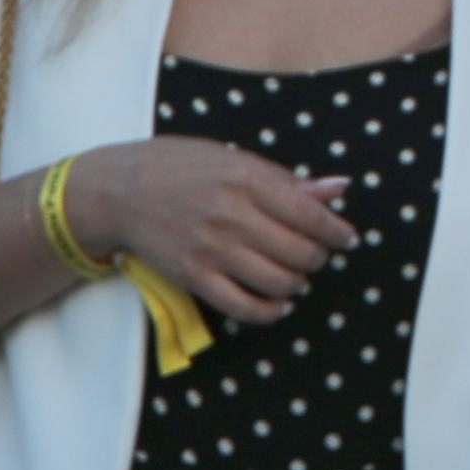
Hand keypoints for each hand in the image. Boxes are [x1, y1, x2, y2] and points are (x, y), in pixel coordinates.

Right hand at [66, 137, 359, 329]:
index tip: (349, 238)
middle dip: (319, 257)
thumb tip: (338, 189)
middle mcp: (231, 216)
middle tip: (319, 254)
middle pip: (298, 251)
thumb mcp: (236, 159)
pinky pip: (243, 307)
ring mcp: (211, 250)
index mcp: (246, 179)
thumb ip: (287, 180)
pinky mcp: (193, 277)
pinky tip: (278, 302)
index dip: (337, 231)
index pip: (309, 214)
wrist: (121, 191)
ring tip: (298, 274)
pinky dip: (270, 310)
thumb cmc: (183, 167)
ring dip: (298, 282)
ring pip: (277, 281)